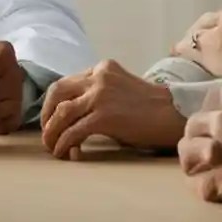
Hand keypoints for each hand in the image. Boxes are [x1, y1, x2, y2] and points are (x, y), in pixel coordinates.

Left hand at [40, 59, 185, 158]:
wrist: (175, 114)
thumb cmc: (150, 108)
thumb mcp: (120, 89)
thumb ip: (98, 94)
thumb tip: (72, 117)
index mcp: (101, 69)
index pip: (67, 82)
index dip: (55, 103)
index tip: (53, 120)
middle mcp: (97, 77)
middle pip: (57, 92)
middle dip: (46, 115)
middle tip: (47, 133)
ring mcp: (100, 96)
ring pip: (61, 113)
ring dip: (52, 133)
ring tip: (53, 148)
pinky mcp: (104, 116)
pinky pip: (73, 131)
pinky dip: (65, 143)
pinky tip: (66, 153)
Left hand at [178, 67, 221, 203]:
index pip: (212, 108)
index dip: (215, 119)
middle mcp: (221, 127)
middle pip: (193, 128)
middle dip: (196, 136)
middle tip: (208, 148)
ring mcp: (218, 155)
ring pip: (187, 154)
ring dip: (192, 159)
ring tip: (201, 168)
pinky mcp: (221, 182)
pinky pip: (198, 185)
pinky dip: (199, 185)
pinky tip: (208, 188)